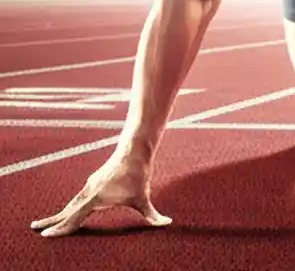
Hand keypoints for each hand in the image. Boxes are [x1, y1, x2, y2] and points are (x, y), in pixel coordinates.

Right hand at [31, 151, 170, 237]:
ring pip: (72, 203)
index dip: (61, 227)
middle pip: (67, 210)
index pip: (74, 217)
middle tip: (36, 229)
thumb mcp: (143, 197)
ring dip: (61, 213)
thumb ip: (152, 214)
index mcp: (95, 198)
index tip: (46, 235)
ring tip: (49, 222)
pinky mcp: (94, 182)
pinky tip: (71, 209)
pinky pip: (79, 197)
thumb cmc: (137, 174)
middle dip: (53, 221)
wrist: (134, 150)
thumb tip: (166, 222)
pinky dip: (71, 205)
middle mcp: (88, 192)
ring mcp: (90, 186)